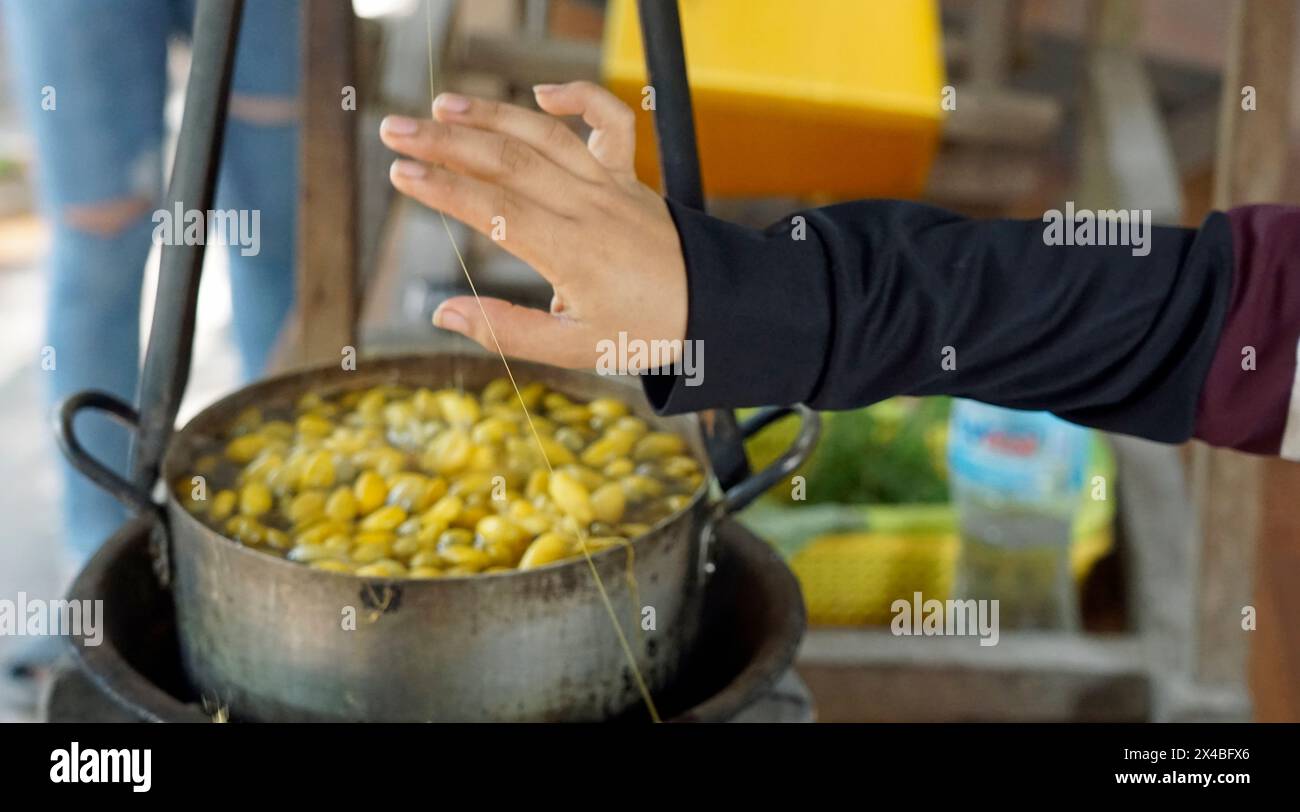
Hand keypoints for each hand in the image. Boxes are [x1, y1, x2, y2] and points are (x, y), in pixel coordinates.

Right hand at [379, 81, 687, 369]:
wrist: (714, 308)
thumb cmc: (643, 332)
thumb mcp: (575, 349)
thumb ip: (508, 331)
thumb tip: (443, 315)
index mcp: (572, 254)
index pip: (496, 210)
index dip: (444, 189)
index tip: (401, 174)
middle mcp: (588, 209)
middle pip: (508, 161)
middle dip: (446, 142)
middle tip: (394, 130)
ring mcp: (610, 186)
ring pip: (544, 136)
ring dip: (491, 113)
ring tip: (442, 105)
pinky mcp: (628, 176)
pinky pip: (608, 122)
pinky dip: (578, 97)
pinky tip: (539, 93)